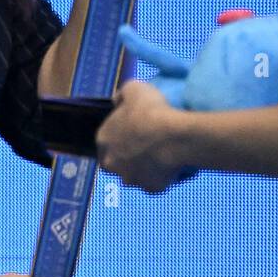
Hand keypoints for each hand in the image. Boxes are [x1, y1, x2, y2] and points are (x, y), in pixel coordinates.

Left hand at [96, 79, 191, 193]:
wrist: (174, 137)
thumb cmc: (151, 111)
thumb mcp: (134, 88)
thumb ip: (123, 94)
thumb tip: (118, 100)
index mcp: (103, 140)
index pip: (106, 141)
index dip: (120, 136)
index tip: (136, 131)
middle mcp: (111, 163)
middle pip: (117, 162)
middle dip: (128, 158)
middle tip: (147, 147)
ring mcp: (131, 178)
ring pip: (135, 176)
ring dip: (144, 169)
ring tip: (162, 157)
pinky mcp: (151, 188)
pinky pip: (156, 184)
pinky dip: (163, 178)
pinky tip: (172, 168)